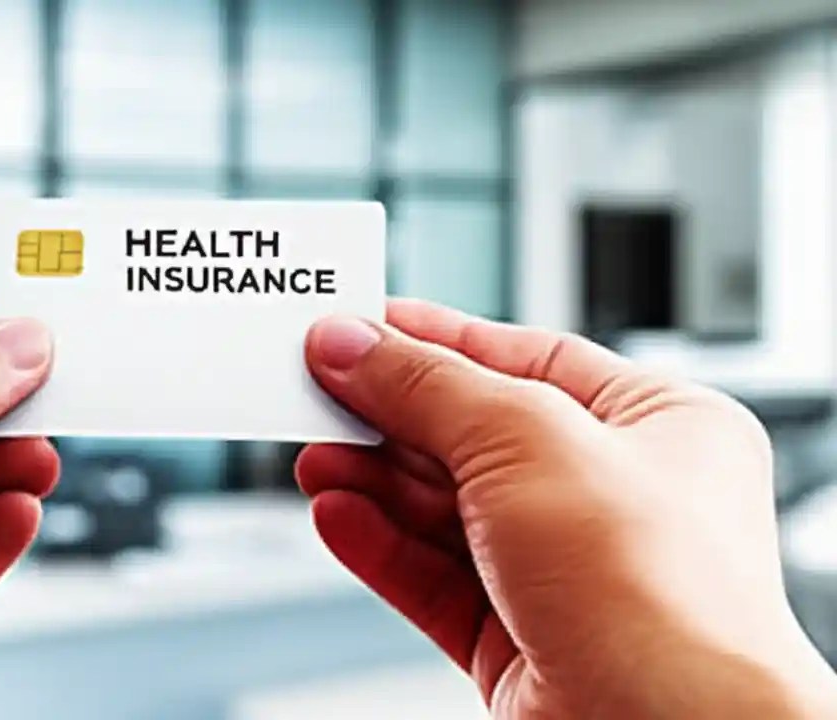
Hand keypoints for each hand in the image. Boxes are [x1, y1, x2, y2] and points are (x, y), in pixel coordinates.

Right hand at [297, 301, 836, 718]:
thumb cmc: (663, 596)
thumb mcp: (529, 441)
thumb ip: (426, 387)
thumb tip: (350, 345)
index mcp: (658, 427)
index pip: (527, 359)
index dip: (437, 339)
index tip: (362, 325)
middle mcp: (615, 500)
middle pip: (473, 435)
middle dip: (391, 415)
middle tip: (317, 388)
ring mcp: (565, 576)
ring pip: (444, 511)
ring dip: (372, 481)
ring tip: (314, 455)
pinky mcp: (518, 641)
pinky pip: (432, 578)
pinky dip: (378, 544)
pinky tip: (337, 514)